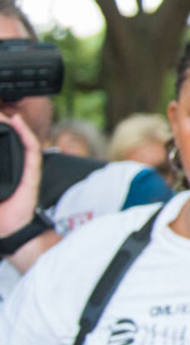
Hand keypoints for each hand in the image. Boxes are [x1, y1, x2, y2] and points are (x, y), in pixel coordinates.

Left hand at [0, 113, 42, 235]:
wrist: (8, 231)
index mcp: (0, 169)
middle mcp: (13, 165)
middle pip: (8, 137)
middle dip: (0, 123)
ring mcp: (24, 168)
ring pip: (20, 138)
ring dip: (11, 123)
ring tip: (1, 113)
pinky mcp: (32, 172)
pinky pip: (31, 148)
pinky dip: (25, 133)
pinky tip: (16, 122)